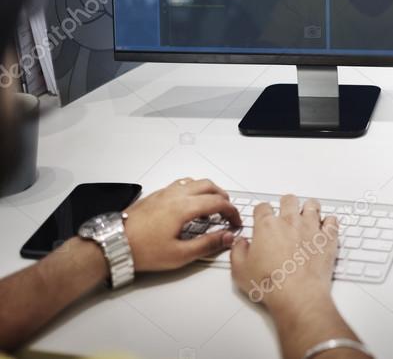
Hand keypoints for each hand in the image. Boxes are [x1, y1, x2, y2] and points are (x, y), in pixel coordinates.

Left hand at [122, 178, 240, 271]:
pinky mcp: (154, 196)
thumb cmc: (143, 251)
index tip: (235, 222)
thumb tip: (227, 237)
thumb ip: (207, 244)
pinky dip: (192, 190)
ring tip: (211, 205)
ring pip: (193, 181)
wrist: (113, 245)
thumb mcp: (179, 255)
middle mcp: (175, 195)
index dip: (231, 212)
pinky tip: (189, 204)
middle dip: (223, 197)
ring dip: (208, 190)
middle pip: (208, 185)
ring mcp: (163, 193)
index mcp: (183, 207)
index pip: (218, 202)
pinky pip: (179, 184)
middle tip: (227, 212)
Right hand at [230, 195, 339, 314]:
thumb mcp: (240, 270)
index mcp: (267, 226)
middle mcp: (290, 222)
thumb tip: (239, 244)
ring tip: (307, 214)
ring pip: (312, 205)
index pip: (263, 207)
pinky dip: (330, 221)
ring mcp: (311, 228)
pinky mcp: (327, 238)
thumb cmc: (271, 283)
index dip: (262, 211)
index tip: (262, 215)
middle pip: (289, 200)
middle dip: (286, 203)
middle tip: (285, 211)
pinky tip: (326, 226)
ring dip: (309, 208)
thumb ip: (237, 252)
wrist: (297, 294)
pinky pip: (333, 221)